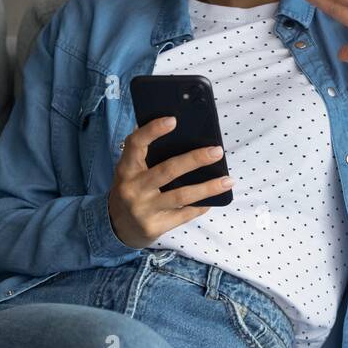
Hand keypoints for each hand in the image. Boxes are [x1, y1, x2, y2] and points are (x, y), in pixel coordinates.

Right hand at [107, 115, 234, 248]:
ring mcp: (143, 209)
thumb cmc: (131, 189)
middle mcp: (132, 188)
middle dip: (195, 159)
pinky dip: (201, 206)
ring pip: (181, 196)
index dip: (153, 130)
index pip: (136, 144)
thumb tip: (176, 128)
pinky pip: (184, 215)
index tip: (173, 120)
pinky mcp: (154, 227)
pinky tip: (214, 200)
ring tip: (228, 180)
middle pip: (167, 170)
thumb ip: (145, 154)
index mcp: (126, 168)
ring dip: (208, 188)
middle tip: (217, 151)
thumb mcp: (130, 171)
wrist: (118, 227)